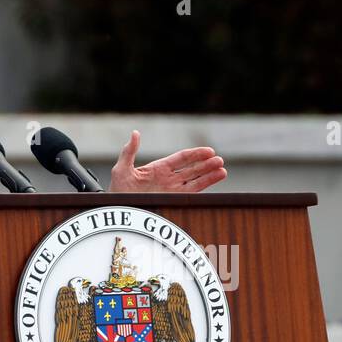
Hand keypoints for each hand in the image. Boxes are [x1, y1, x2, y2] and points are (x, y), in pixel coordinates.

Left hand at [108, 130, 226, 193]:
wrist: (118, 208)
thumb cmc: (118, 189)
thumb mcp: (121, 168)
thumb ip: (129, 152)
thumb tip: (135, 133)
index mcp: (159, 168)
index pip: (182, 158)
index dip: (196, 154)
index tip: (209, 151)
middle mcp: (168, 178)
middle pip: (192, 169)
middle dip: (206, 165)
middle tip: (220, 160)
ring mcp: (171, 190)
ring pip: (195, 181)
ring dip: (209, 176)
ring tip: (223, 171)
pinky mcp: (172, 201)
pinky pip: (191, 194)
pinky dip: (203, 188)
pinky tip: (214, 182)